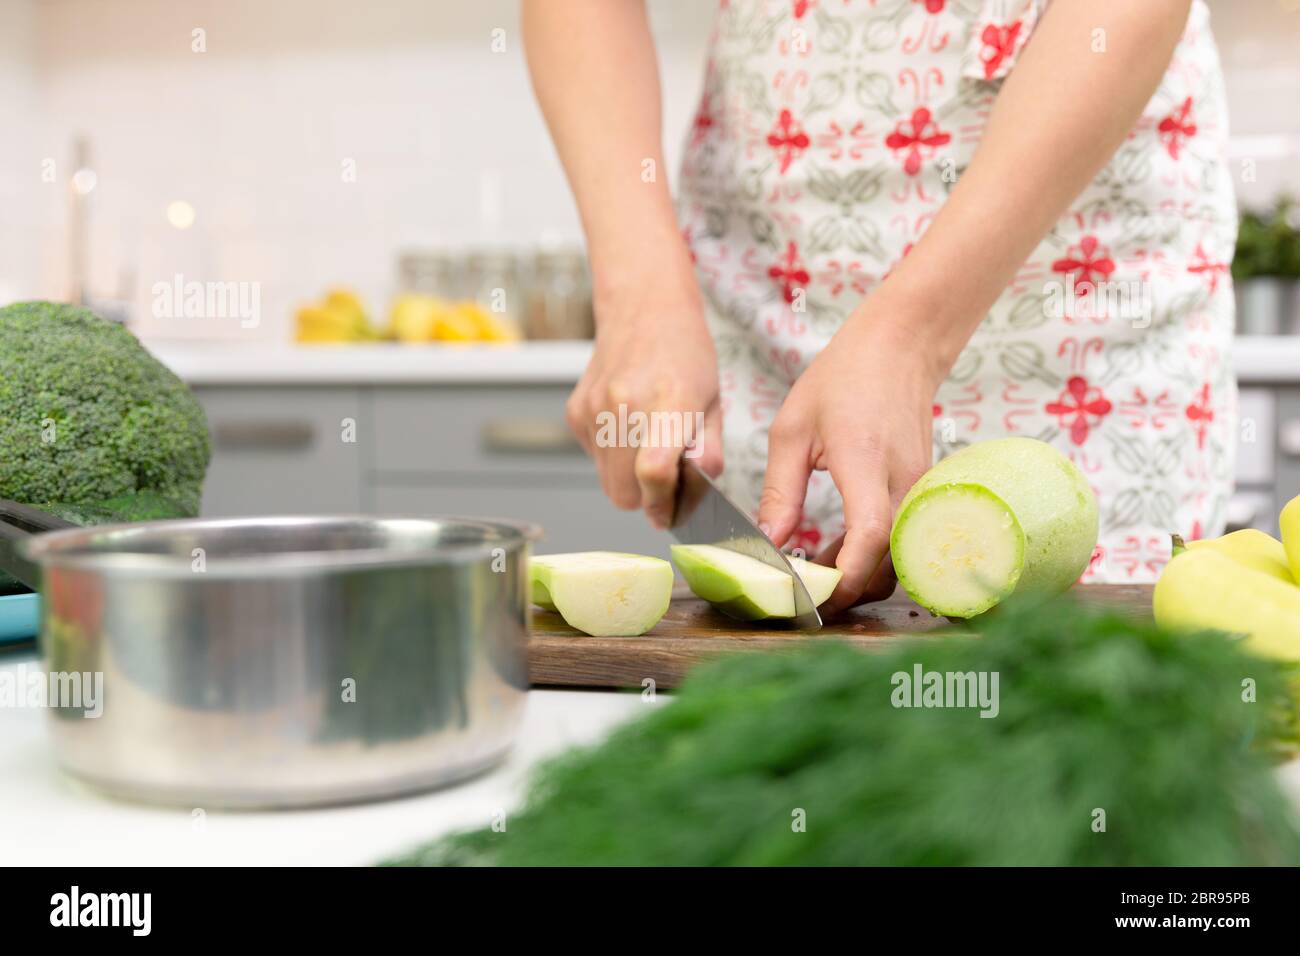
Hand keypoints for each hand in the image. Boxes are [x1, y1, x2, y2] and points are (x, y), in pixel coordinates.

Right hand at [566, 278, 722, 528]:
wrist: (644, 312)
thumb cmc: (685, 356)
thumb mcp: (714, 403)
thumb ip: (708, 453)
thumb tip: (693, 496)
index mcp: (668, 401)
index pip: (653, 473)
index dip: (663, 504)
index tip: (671, 511)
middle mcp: (624, 405)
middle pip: (624, 493)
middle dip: (646, 498)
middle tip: (666, 478)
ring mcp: (594, 410)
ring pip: (607, 483)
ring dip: (629, 479)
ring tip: (649, 444)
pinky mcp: (576, 414)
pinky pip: (595, 460)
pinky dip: (613, 458)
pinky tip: (629, 428)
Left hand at [758, 306, 941, 613]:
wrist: (900, 348)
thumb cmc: (843, 379)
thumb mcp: (792, 431)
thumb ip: (780, 492)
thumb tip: (769, 543)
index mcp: (866, 461)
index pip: (870, 534)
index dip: (845, 575)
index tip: (815, 598)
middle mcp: (904, 481)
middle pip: (888, 561)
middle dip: (848, 590)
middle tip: (803, 597)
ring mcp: (920, 489)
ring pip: (898, 557)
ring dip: (860, 575)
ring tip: (815, 572)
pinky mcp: (923, 492)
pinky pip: (902, 539)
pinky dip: (872, 556)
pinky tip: (836, 550)